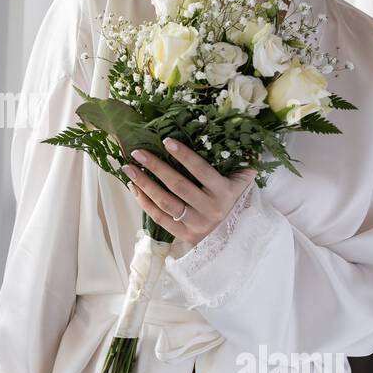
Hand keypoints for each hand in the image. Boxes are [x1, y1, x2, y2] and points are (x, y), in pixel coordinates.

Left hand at [122, 137, 255, 243]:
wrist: (236, 235)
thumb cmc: (234, 199)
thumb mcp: (243, 181)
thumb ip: (243, 162)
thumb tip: (243, 136)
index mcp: (225, 192)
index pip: (201, 171)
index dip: (184, 155)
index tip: (166, 141)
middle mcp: (210, 209)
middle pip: (178, 186)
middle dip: (155, 167)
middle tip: (137, 152)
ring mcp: (197, 224)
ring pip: (165, 203)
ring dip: (144, 185)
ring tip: (129, 169)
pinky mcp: (185, 236)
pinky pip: (160, 219)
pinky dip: (145, 203)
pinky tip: (134, 188)